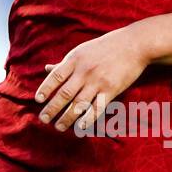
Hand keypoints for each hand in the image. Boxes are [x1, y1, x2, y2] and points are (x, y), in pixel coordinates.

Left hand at [35, 25, 150, 131]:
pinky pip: (97, 108)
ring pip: (78, 104)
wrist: (134, 44)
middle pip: (64, 93)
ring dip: (67, 117)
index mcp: (75, 59)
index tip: (38, 100)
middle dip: (52, 108)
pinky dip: (88, 118)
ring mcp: (98, 81)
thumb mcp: (82, 51)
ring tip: (58, 126)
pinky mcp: (111, 89)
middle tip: (43, 119)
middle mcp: (84, 71)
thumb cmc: (105, 47)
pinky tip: (80, 127)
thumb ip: (65, 63)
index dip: (45, 89)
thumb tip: (47, 69)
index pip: (55, 77)